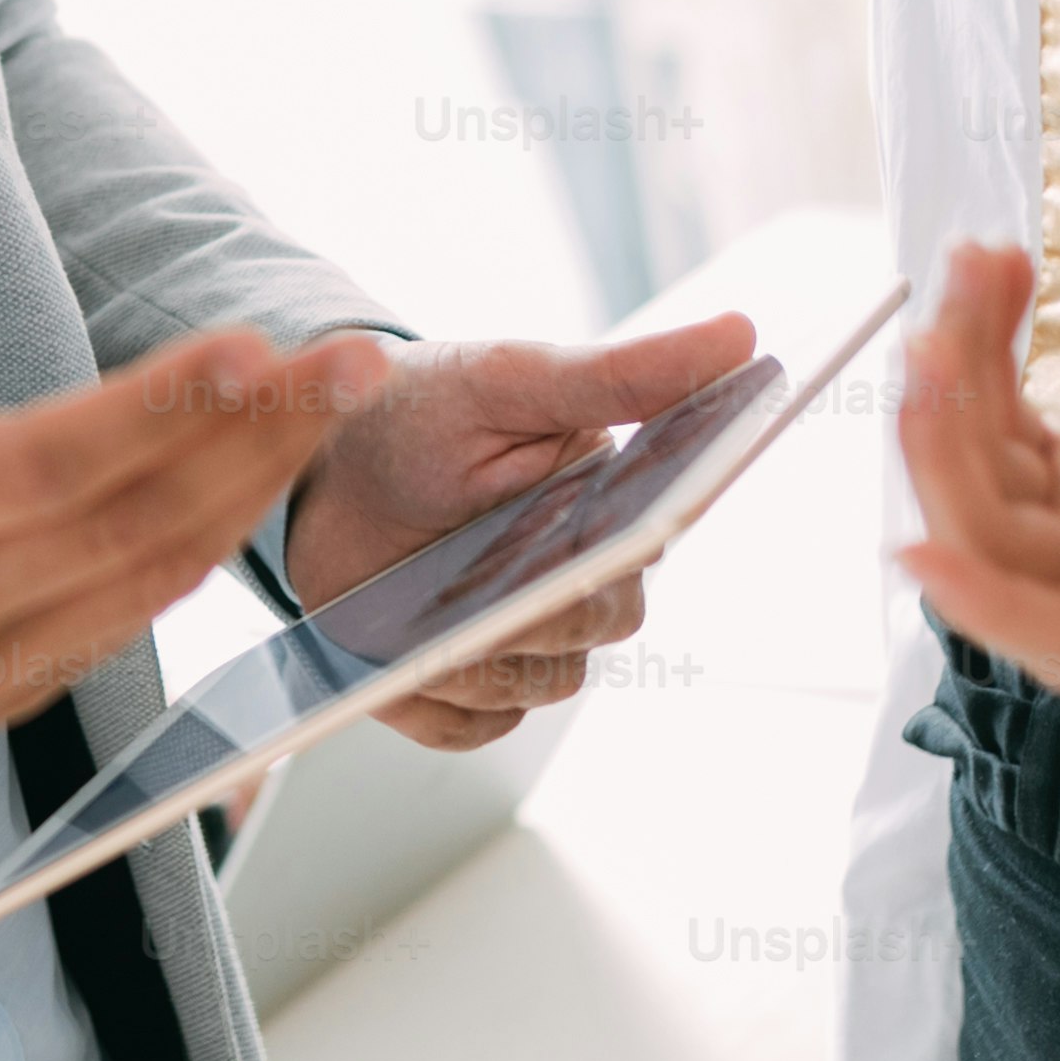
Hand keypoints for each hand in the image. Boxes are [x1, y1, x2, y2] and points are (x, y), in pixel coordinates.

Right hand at [0, 119, 395, 800]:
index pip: (43, 460)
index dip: (157, 409)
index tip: (250, 347)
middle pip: (126, 522)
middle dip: (252, 438)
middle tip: (349, 363)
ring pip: (141, 584)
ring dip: (246, 495)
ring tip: (326, 411)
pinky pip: (115, 633)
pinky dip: (191, 562)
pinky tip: (247, 493)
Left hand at [277, 308, 760, 747]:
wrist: (318, 461)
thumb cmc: (425, 409)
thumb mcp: (512, 378)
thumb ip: (622, 371)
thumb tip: (741, 333)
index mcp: (608, 506)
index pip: (652, 542)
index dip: (629, 550)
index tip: (583, 547)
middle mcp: (577, 582)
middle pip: (594, 628)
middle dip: (540, 613)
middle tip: (486, 593)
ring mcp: (518, 641)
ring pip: (534, 686)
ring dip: (478, 663)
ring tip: (417, 631)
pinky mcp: (460, 687)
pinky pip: (471, 728)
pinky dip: (436, 706)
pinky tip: (397, 671)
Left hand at [895, 234, 1059, 690]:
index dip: (990, 606)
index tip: (917, 545)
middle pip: (995, 540)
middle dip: (943, 445)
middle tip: (936, 330)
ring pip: (979, 467)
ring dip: (952, 371)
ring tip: (976, 263)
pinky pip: (996, 414)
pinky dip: (978, 344)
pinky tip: (997, 269)